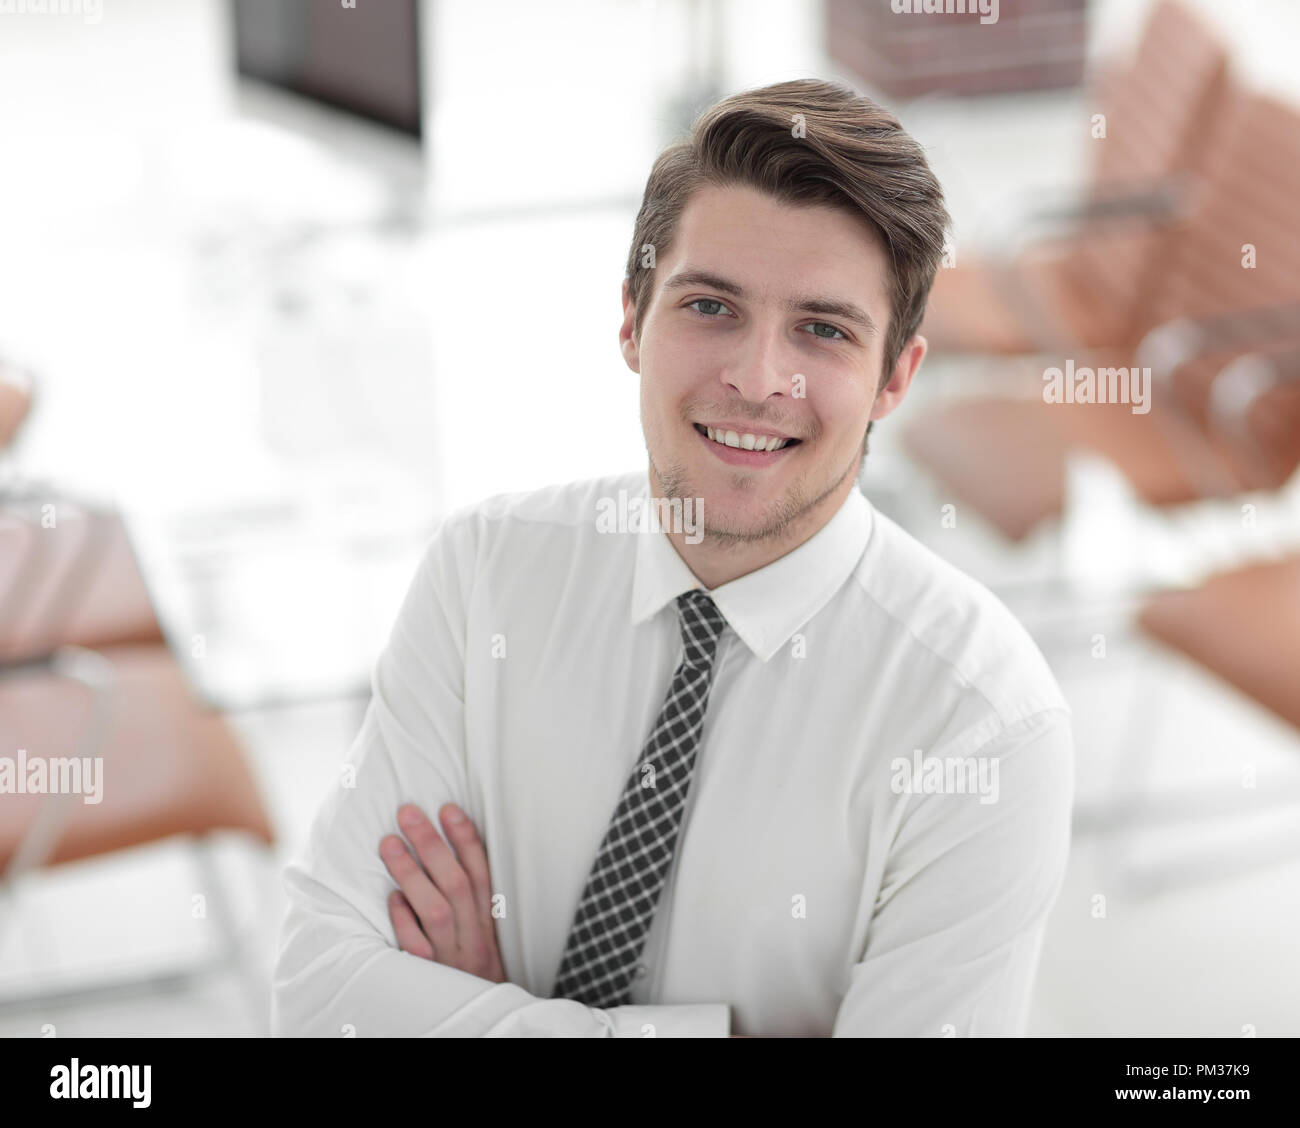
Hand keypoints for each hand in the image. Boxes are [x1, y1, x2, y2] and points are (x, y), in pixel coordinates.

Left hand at [380, 802, 506, 982]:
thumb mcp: (480, 936)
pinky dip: (405, 919)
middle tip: (408, 813)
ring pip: (436, 909)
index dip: (466, 839)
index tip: (447, 808)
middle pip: (456, 884)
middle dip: (432, 844)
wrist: (482, 1020)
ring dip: (411, 872)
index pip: (481, 873)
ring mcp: (452, 958)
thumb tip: (440, 853)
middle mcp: (474, 938)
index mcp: (488, 923)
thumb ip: (468, 902)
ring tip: (389, 842)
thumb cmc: (473, 971)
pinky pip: (417, 945)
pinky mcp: (430, 977)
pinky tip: (392, 897)